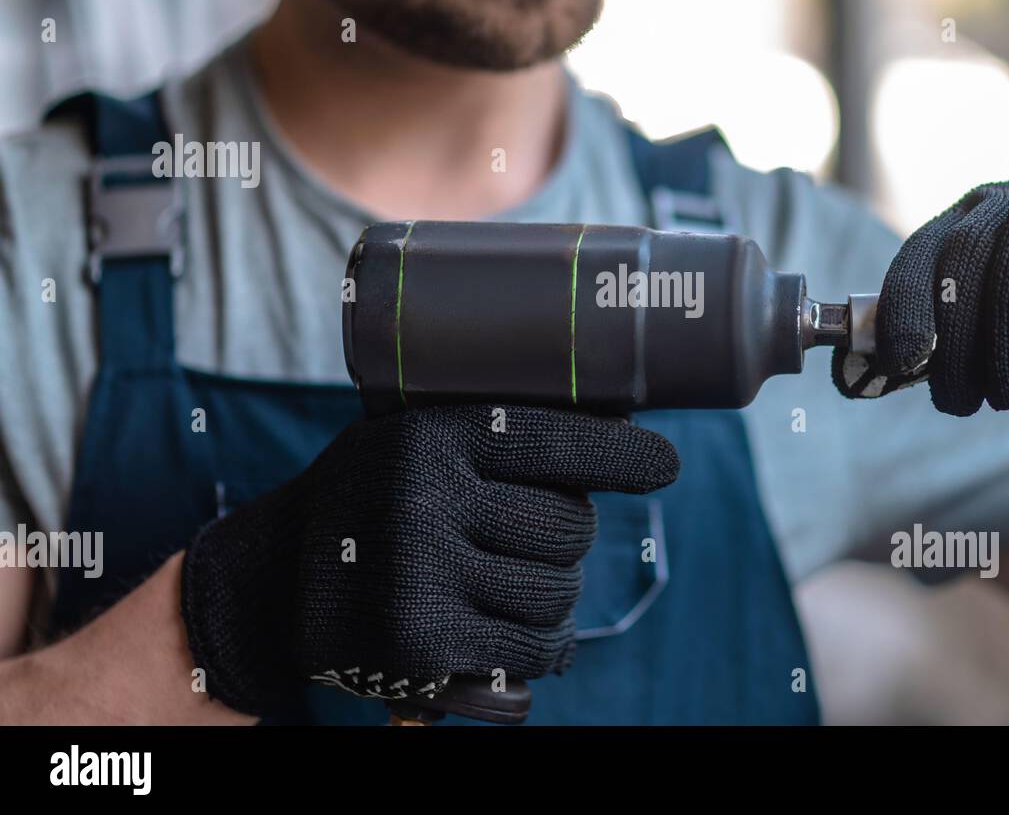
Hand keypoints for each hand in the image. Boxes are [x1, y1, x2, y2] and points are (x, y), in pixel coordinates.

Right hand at [180, 406, 679, 716]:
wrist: (271, 584)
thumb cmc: (370, 499)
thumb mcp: (412, 440)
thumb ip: (491, 435)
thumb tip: (617, 422)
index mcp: (431, 436)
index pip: (556, 441)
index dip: (622, 452)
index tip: (665, 463)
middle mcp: (425, 501)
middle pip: (572, 527)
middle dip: (568, 537)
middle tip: (531, 537)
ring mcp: (422, 581)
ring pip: (559, 596)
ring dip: (555, 602)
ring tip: (518, 590)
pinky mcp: (422, 652)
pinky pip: (532, 658)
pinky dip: (537, 653)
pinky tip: (508, 636)